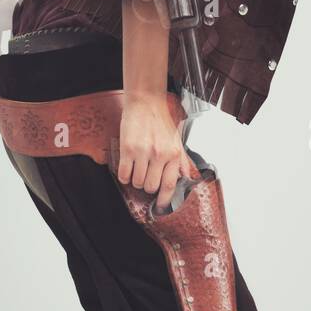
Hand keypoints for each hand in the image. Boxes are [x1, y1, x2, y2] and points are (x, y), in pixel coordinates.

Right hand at [114, 93, 200, 211]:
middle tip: (146, 177)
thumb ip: (181, 162)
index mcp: (173, 154)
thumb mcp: (177, 142)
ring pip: (137, 182)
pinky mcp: (127, 149)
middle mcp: (159, 155)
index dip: (164, 200)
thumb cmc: (161, 122)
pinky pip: (123, 174)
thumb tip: (187, 179)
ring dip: (135, 180)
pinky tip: (127, 168)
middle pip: (151, 187)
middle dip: (147, 187)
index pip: (170, 185)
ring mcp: (143, 152)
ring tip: (137, 169)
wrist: (146, 103)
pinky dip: (124, 176)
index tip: (160, 207)